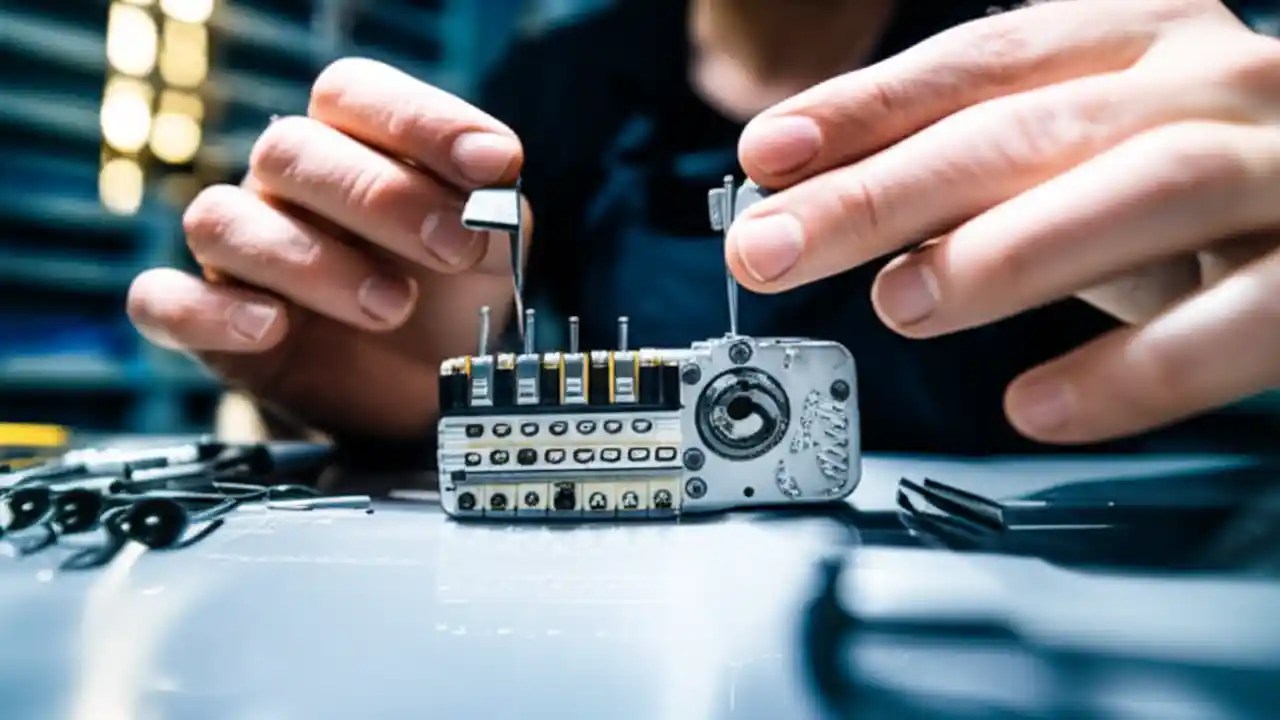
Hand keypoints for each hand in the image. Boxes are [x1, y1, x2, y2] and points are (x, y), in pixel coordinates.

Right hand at [128, 58, 526, 438]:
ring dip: (312, 261)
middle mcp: (285, 186)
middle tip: (455, 248)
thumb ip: (495, 209)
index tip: (494, 163)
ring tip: (390, 306)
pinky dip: (213, 313)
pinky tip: (273, 327)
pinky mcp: (209, 322)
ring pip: (225, 220)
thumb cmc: (452, 300)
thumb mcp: (494, 252)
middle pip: (289, 150)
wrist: (427, 391)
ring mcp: (241, 252)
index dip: (422, 120)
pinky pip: (166, 301)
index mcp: (351, 145)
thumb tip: (495, 173)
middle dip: (381, 197)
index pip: (353, 92)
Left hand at [732, 0, 1279, 443]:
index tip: (766, 155)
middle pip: (1027, 128)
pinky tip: (1039, 406)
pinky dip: (1133, 369)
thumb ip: (979, 166)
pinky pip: (1237, 320)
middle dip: (885, 190)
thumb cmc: (1204, 187)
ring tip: (899, 306)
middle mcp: (1215, 84)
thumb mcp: (1090, 155)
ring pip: (1138, 190)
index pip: (982, 62)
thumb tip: (823, 199)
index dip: (867, 108)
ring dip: (1003, 252)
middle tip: (776, 246)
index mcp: (1143, 39)